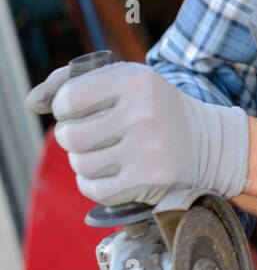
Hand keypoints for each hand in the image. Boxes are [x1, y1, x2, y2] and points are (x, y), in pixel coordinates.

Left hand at [25, 61, 249, 207]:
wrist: (211, 144)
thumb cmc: (158, 110)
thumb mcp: (129, 82)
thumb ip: (78, 82)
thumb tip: (33, 101)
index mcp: (134, 79)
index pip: (67, 100)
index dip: (65, 110)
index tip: (80, 113)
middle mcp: (141, 111)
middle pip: (69, 136)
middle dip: (73, 139)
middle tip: (92, 138)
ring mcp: (147, 147)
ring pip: (80, 164)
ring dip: (86, 164)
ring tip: (107, 156)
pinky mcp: (149, 179)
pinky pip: (94, 189)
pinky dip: (95, 186)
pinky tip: (112, 176)